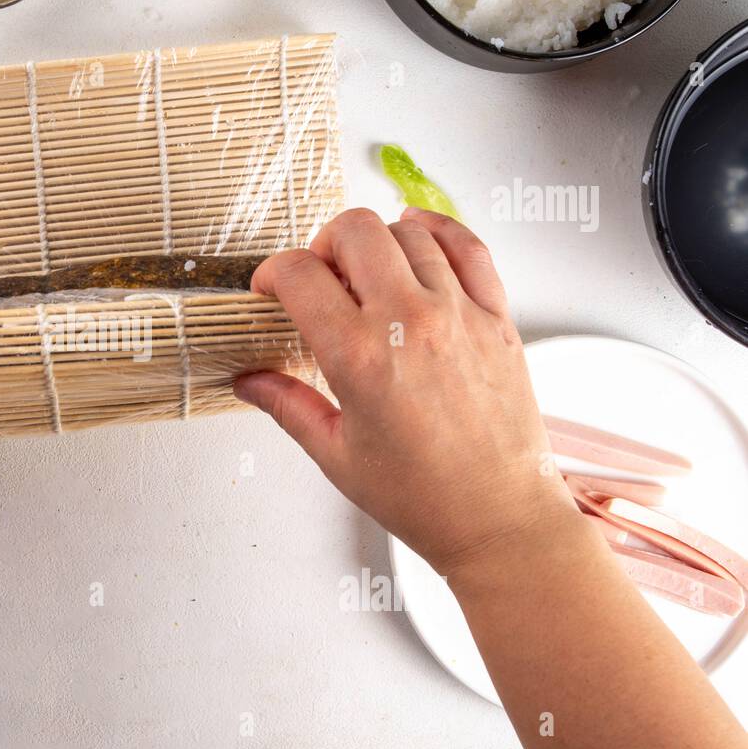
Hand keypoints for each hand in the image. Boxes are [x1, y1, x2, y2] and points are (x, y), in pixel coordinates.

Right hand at [235, 208, 582, 582]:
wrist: (498, 518)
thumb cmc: (425, 497)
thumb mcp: (336, 455)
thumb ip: (288, 406)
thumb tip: (250, 383)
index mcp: (359, 357)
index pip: (300, 275)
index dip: (273, 273)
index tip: (271, 288)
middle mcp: (409, 322)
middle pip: (353, 231)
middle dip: (322, 244)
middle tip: (319, 277)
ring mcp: (459, 313)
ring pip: (406, 231)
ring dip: (375, 243)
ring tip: (366, 273)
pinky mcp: (496, 317)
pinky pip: (468, 246)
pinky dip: (439, 230)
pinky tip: (419, 236)